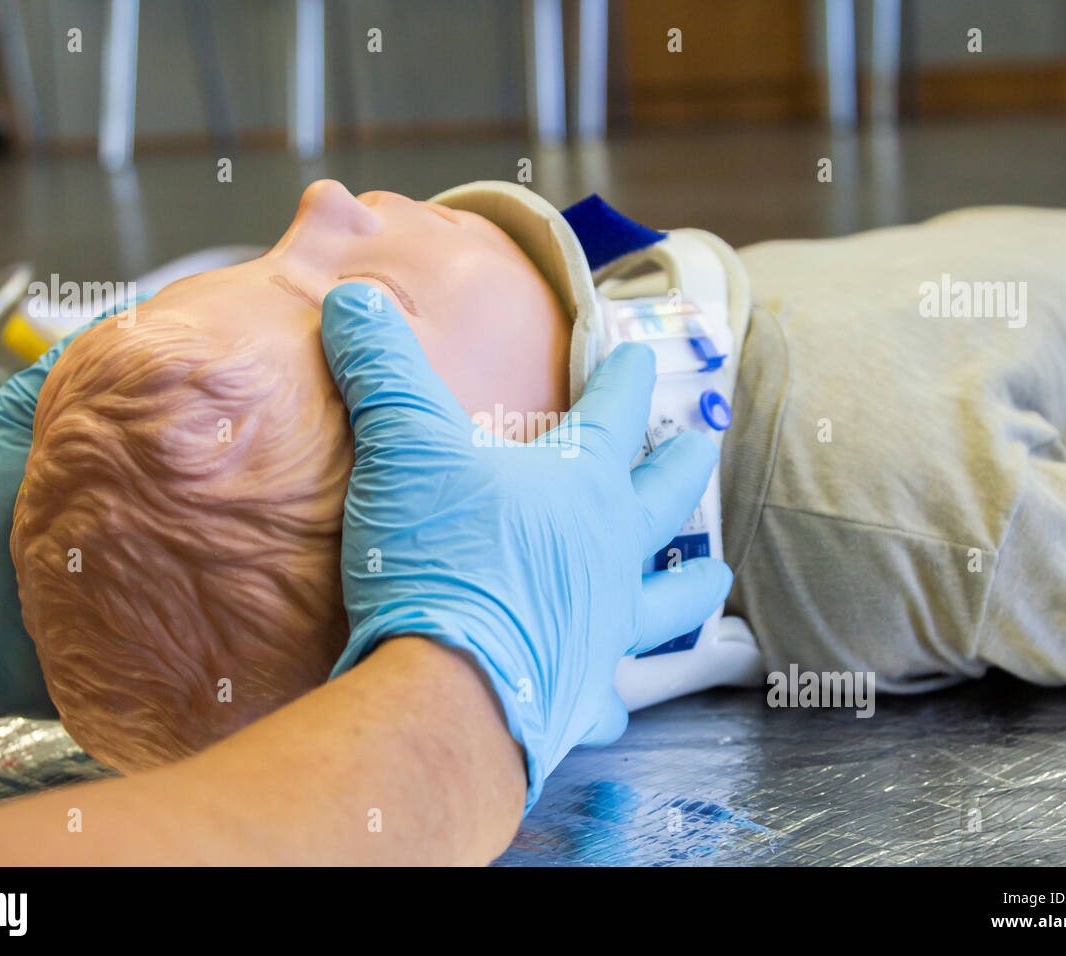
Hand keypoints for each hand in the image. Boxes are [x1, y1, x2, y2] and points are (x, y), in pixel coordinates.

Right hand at [321, 283, 732, 811]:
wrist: (448, 684)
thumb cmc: (440, 553)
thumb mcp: (403, 445)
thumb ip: (383, 370)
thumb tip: (351, 298)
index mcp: (580, 485)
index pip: (611, 412)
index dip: (620, 378)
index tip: (636, 356)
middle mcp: (610, 553)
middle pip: (662, 499)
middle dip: (680, 468)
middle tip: (703, 446)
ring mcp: (604, 628)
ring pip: (667, 603)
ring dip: (688, 588)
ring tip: (714, 578)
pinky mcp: (580, 697)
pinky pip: (609, 701)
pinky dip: (612, 704)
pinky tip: (616, 713)